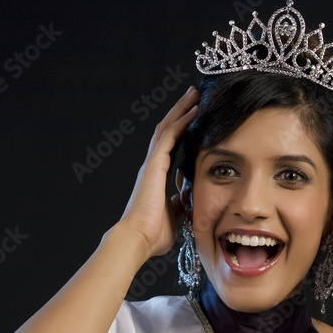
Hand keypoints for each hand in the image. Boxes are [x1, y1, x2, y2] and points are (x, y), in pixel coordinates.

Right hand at [118, 86, 198, 259]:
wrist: (138, 238)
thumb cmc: (153, 234)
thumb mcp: (174, 217)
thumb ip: (179, 206)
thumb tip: (186, 203)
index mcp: (157, 178)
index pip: (172, 147)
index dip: (182, 131)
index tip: (194, 118)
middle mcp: (153, 166)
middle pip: (167, 131)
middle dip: (181, 112)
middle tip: (194, 96)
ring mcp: (152, 163)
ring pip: (167, 127)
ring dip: (181, 109)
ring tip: (194, 94)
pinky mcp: (154, 164)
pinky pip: (169, 135)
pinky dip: (182, 120)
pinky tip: (194, 109)